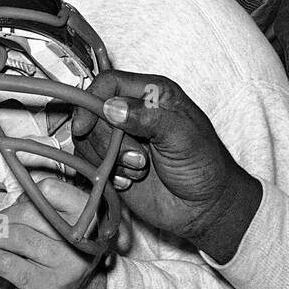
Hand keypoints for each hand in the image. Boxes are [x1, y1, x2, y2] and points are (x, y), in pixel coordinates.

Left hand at [0, 176, 121, 288]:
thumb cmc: (62, 255)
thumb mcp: (65, 227)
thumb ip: (46, 208)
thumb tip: (14, 202)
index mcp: (88, 218)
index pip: (52, 189)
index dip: (30, 194)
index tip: (21, 205)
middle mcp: (81, 240)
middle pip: (30, 212)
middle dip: (4, 217)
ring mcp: (65, 265)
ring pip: (16, 237)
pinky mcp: (45, 286)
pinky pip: (6, 262)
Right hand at [71, 70, 260, 262]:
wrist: (204, 206)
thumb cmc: (203, 165)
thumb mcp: (182, 136)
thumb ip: (148, 117)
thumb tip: (111, 107)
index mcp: (153, 93)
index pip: (109, 83)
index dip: (91, 101)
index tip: (84, 127)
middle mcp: (133, 111)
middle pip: (93, 113)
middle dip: (110, 141)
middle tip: (140, 160)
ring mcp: (121, 138)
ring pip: (88, 139)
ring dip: (110, 159)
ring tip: (140, 170)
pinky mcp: (112, 162)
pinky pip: (88, 162)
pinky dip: (105, 173)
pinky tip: (128, 181)